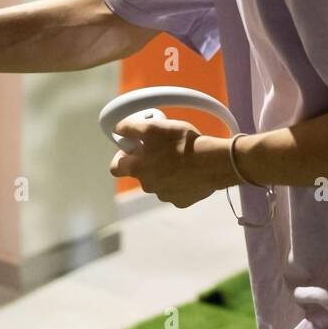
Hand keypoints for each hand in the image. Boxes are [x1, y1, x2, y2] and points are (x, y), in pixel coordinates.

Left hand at [108, 116, 235, 207]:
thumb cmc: (181, 143)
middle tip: (162, 149)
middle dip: (148, 163)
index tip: (134, 148)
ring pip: (159, 183)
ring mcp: (165, 196)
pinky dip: (180, 183)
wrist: (212, 162)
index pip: (116, 167)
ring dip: (165, 173)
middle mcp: (148, 186)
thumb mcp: (153, 127)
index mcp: (138, 169)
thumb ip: (130, 128)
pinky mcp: (182, 201)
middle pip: (141, 174)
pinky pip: (176, 191)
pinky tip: (190, 172)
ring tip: (180, 159)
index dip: (122, 156)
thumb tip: (117, 129)